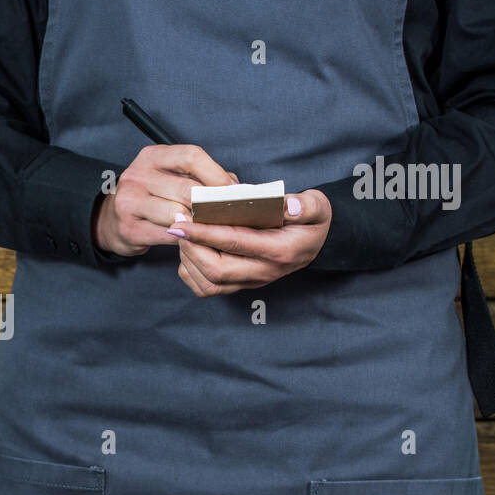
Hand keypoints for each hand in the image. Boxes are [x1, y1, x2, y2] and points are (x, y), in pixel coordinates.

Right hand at [92, 144, 237, 256]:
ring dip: (198, 223)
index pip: (191, 156)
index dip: (216, 174)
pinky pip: (169, 235)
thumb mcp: (170, 177)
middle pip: (186, 188)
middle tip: (228, 214)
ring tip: (211, 227)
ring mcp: (129, 202)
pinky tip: (194, 238)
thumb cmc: (151, 197)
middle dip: (210, 204)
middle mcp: (137, 175)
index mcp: (151, 156)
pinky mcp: (130, 229)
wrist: (112, 221)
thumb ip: (201, 177)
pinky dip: (186, 238)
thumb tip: (237, 188)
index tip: (234, 190)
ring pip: (177, 213)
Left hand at [172, 189, 331, 296]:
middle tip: (177, 224)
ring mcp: (250, 282)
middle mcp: (262, 272)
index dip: (204, 233)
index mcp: (278, 251)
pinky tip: (189, 251)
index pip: (235, 243)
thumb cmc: (310, 220)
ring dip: (188, 260)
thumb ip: (305, 205)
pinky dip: (191, 272)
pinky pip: (207, 289)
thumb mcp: (317, 207)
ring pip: (208, 284)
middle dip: (190, 248)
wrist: (316, 242)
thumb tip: (288, 205)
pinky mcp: (240, 285)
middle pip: (216, 270)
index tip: (182, 221)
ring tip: (182, 235)